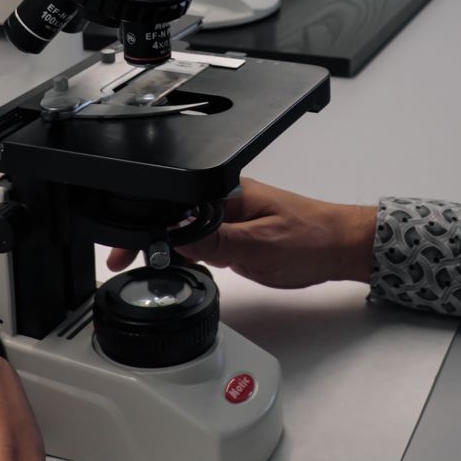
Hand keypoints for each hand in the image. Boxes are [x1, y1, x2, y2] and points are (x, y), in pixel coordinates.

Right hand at [107, 177, 376, 288]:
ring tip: (139, 267)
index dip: (144, 225)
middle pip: (171, 215)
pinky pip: (199, 240)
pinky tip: (178, 268)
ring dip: (162, 247)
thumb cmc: (311, 239)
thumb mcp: (258, 246)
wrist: (342, 248)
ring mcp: (230, 217)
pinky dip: (183, 254)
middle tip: (118, 261)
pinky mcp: (236, 233)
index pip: (173, 203)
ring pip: (182, 229)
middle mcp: (224, 200)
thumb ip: (214, 241)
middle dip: (142, 236)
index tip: (123, 247)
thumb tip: (174, 237)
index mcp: (227, 193)